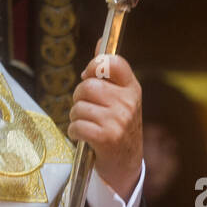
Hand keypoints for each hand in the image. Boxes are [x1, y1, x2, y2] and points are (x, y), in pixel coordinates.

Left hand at [68, 52, 142, 200]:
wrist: (126, 165)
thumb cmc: (118, 127)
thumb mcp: (119, 98)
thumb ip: (108, 71)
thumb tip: (100, 41)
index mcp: (132, 89)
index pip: (114, 62)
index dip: (95, 65)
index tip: (89, 75)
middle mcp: (128, 103)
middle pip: (88, 86)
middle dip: (79, 97)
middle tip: (86, 108)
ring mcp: (119, 120)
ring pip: (79, 106)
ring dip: (76, 117)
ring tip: (87, 124)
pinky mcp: (107, 138)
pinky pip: (77, 125)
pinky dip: (74, 132)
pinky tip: (83, 136)